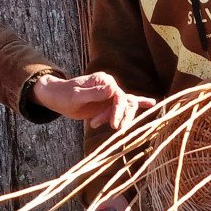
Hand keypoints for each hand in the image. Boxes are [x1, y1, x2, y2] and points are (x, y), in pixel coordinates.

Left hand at [32, 72, 148, 131]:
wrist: (58, 98)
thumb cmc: (64, 95)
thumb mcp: (76, 96)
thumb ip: (94, 93)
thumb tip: (112, 88)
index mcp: (104, 81)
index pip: (118, 96)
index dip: (117, 111)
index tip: (113, 125)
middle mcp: (110, 86)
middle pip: (125, 102)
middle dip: (121, 117)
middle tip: (114, 129)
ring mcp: (111, 94)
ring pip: (125, 107)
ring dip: (118, 119)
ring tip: (100, 126)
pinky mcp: (109, 103)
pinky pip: (125, 103)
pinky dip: (139, 102)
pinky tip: (152, 103)